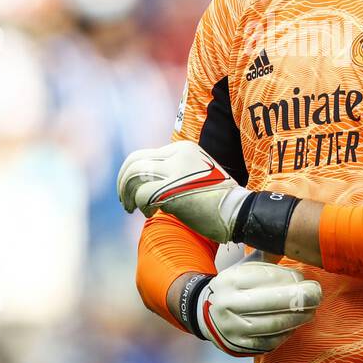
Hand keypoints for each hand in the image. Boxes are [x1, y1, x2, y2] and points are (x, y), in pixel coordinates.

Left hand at [117, 140, 250, 243]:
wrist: (239, 211)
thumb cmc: (219, 200)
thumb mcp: (197, 174)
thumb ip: (175, 172)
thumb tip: (146, 183)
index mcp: (183, 148)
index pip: (144, 155)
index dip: (130, 174)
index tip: (132, 192)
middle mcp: (178, 154)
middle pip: (134, 162)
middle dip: (123, 183)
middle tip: (125, 201)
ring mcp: (175, 171)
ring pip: (134, 176)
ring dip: (128, 194)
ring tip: (132, 209)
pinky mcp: (173, 190)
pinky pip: (143, 194)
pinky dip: (141, 206)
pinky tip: (151, 214)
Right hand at [193, 255, 322, 355]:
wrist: (207, 314)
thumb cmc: (236, 288)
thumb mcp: (245, 267)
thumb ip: (268, 256)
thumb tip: (295, 240)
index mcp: (230, 279)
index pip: (267, 277)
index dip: (290, 278)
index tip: (304, 279)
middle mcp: (227, 303)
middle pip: (272, 302)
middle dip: (300, 298)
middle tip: (317, 295)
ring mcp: (232, 327)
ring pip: (274, 324)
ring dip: (298, 317)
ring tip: (311, 310)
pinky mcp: (240, 346)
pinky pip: (270, 341)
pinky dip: (287, 333)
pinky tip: (295, 325)